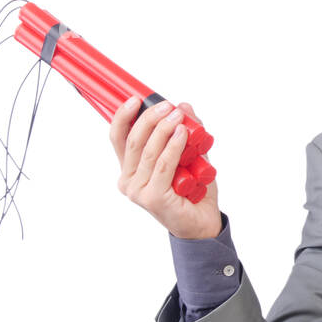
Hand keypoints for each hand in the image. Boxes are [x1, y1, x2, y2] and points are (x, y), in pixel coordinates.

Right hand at [110, 96, 221, 239]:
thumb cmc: (192, 191)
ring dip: (163, 129)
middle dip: (149, 118)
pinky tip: (182, 134)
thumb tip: (183, 106)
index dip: (123, 116)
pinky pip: (163, 165)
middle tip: (167, 106)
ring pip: (148, 151)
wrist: (202, 223)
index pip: (118, 138)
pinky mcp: (153, 198)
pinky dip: (173, 147)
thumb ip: (184, 132)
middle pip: (133, 141)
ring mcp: (138, 191)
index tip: (135, 99)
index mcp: (130, 169)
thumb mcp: (189, 156)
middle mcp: (128, 180)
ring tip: (178, 116)